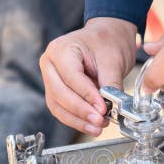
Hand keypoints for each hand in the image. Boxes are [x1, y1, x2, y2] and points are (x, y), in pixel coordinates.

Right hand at [40, 17, 136, 134]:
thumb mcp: (113, 60)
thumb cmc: (108, 41)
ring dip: (78, 120)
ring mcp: (50, 78)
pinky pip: (61, 109)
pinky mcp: (56, 91)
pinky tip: (91, 126)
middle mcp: (49, 63)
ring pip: (58, 105)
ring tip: (98, 127)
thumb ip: (111, 85)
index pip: (71, 77)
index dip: (87, 95)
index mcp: (60, 49)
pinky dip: (76, 119)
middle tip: (100, 121)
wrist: (107, 36)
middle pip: (60, 93)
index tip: (103, 108)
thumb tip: (113, 109)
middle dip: (81, 110)